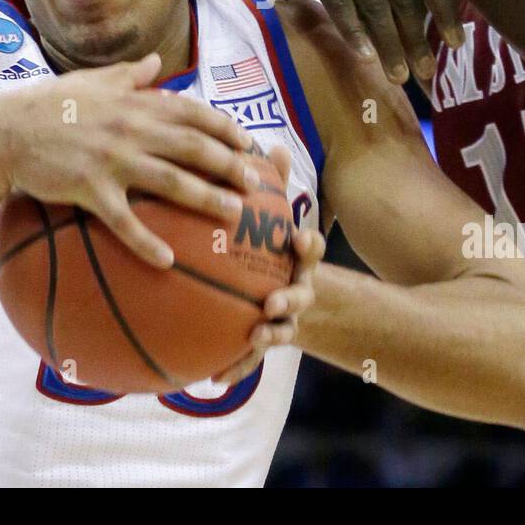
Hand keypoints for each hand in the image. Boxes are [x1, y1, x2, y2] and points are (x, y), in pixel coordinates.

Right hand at [0, 53, 257, 267]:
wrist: (4, 132)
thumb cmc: (49, 104)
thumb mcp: (92, 81)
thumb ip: (130, 74)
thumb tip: (156, 61)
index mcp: (134, 102)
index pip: (192, 112)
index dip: (225, 127)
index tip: (248, 142)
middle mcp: (131, 128)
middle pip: (193, 147)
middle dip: (229, 164)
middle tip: (255, 184)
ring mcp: (112, 159)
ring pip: (171, 182)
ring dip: (206, 199)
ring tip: (234, 216)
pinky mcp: (90, 189)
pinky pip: (125, 221)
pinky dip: (147, 242)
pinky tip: (169, 261)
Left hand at [212, 145, 325, 385]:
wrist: (289, 291)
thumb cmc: (273, 245)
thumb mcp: (275, 216)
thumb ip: (275, 186)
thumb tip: (272, 144)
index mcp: (299, 258)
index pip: (310, 248)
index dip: (307, 244)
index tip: (296, 239)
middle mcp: (299, 287)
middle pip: (301, 294)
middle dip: (289, 298)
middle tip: (272, 300)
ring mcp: (286, 317)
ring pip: (282, 329)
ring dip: (270, 336)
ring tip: (253, 337)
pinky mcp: (267, 340)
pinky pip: (251, 359)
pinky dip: (236, 368)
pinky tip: (213, 380)